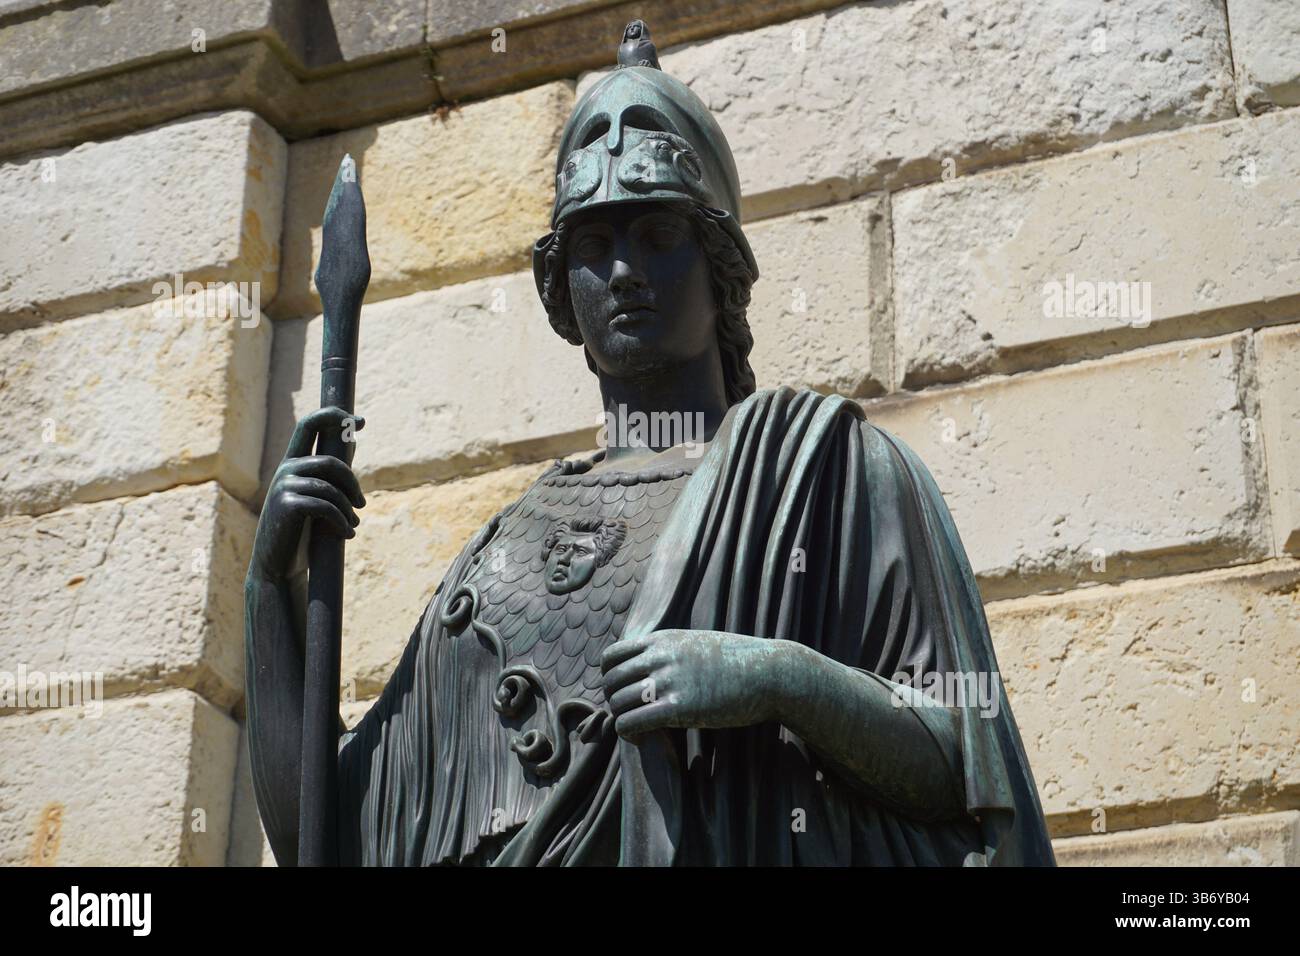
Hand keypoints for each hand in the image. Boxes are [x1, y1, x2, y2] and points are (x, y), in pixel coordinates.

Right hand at [251, 406, 366, 580]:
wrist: (278, 566)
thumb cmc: (300, 531)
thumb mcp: (316, 496)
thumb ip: (331, 471)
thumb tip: (354, 440)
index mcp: (292, 463)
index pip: (309, 424)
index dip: (334, 416)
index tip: (361, 421)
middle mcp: (285, 469)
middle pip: (330, 461)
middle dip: (352, 482)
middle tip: (362, 504)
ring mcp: (283, 485)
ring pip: (331, 487)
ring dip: (349, 509)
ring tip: (353, 524)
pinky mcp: (286, 504)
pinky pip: (326, 505)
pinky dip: (342, 521)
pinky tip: (348, 534)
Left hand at [600, 630, 787, 737]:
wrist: (771, 673)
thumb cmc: (740, 662)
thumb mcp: (699, 643)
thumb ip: (672, 650)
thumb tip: (656, 661)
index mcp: (663, 639)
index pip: (611, 656)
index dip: (609, 677)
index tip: (621, 691)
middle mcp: (661, 656)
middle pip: (610, 681)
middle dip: (613, 700)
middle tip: (628, 713)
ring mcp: (669, 681)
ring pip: (617, 703)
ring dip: (621, 718)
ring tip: (636, 727)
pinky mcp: (680, 708)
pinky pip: (632, 722)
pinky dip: (629, 733)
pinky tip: (641, 738)